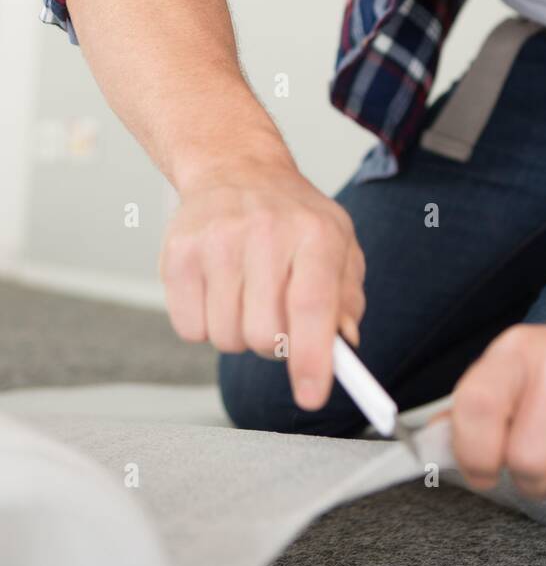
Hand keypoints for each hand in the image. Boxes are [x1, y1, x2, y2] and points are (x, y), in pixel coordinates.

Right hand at [158, 156, 365, 410]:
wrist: (236, 169)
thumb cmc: (293, 218)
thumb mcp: (338, 245)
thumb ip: (347, 299)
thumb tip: (342, 347)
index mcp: (315, 232)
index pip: (312, 305)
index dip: (312, 359)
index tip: (311, 396)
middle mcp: (265, 231)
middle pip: (265, 335)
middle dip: (275, 344)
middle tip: (277, 314)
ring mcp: (217, 240)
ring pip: (226, 338)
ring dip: (239, 333)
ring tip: (246, 294)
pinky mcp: (178, 253)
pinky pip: (190, 330)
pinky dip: (205, 324)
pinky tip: (218, 288)